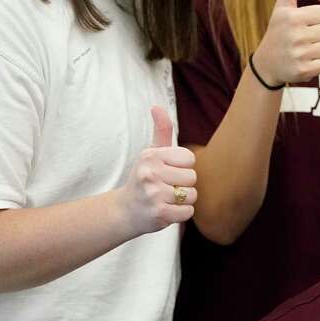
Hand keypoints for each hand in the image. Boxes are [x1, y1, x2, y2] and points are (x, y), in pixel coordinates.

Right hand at [117, 106, 196, 234]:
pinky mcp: (160, 213)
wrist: (126, 210)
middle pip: (192, 178)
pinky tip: (166, 210)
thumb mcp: (151, 153)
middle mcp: (150, 173)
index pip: (189, 159)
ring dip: (183, 200)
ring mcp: (154, 194)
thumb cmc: (145, 178)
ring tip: (165, 198)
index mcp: (151, 156)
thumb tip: (157, 106)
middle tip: (165, 187)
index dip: (182, 167)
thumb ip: (161, 131)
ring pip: (192, 195)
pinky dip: (181, 213)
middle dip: (183, 184)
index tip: (167, 171)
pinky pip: (188, 212)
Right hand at [252, 0, 319, 84]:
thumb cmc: (277, 32)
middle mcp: (296, 35)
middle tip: (308, 37)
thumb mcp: (281, 8)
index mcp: (293, 17)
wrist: (267, 64)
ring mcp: (300, 54)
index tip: (310, 23)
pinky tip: (308, 60)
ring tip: (307, 49)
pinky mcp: (304, 71)